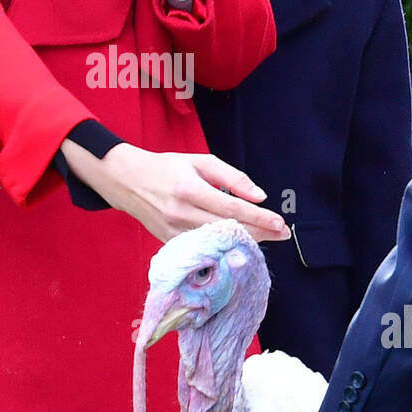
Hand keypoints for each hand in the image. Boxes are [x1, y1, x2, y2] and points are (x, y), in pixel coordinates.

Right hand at [58, 139, 290, 243]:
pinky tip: (241, 246)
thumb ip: (232, 177)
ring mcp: (173, 232)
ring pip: (217, 243)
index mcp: (189, 189)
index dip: (259, 218)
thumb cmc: (167, 168)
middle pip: (228, 229)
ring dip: (245, 242)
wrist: (128, 182)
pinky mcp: (169, 243)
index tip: (280, 222)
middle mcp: (181, 213)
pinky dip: (224, 248)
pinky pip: (203, 249)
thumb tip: (259, 196)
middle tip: (283, 233)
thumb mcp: (200, 162)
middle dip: (260, 233)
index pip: (232, 208)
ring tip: (269, 239)